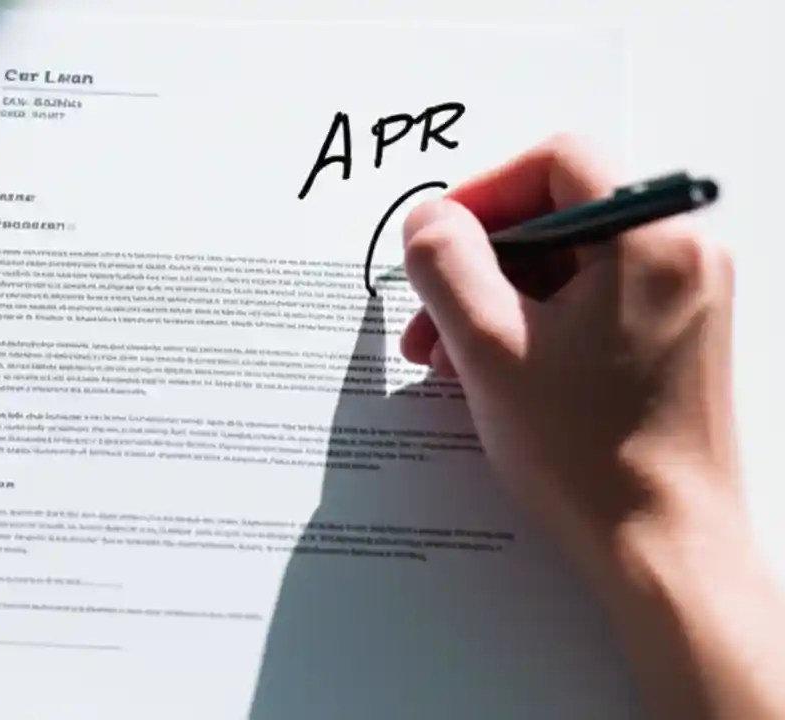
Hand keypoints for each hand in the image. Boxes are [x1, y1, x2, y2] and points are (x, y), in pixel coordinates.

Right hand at [400, 134, 784, 718]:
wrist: (662, 550)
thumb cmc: (588, 455)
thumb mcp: (489, 347)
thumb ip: (445, 263)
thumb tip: (428, 219)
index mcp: (651, 240)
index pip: (556, 161)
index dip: (482, 191)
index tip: (436, 243)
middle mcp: (681, 257)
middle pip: (556, 216)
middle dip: (478, 264)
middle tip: (429, 320)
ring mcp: (682, 300)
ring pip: (566, 265)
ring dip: (495, 301)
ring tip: (450, 361)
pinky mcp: (671, 339)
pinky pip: (588, 304)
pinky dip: (532, 326)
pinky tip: (492, 374)